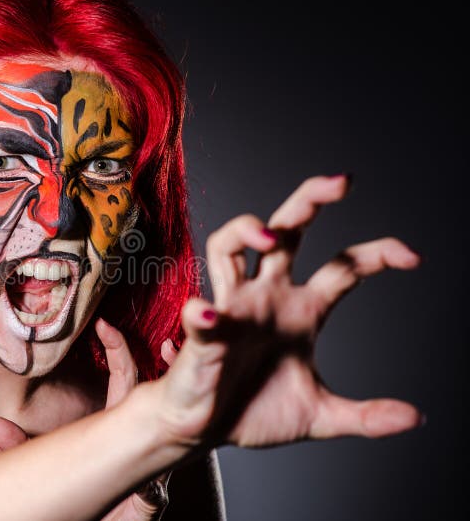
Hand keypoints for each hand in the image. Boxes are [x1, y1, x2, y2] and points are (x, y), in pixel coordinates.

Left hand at [0, 319, 175, 520]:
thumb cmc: (84, 502)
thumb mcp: (49, 467)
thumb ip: (22, 445)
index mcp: (114, 426)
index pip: (123, 379)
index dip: (118, 350)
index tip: (107, 325)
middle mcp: (137, 439)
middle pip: (148, 392)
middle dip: (156, 365)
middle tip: (155, 341)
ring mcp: (151, 466)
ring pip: (166, 430)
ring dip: (171, 399)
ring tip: (170, 368)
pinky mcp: (153, 501)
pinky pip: (157, 487)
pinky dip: (157, 478)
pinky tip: (154, 464)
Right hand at [154, 174, 422, 449]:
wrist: (204, 431)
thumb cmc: (252, 411)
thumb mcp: (320, 416)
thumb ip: (365, 416)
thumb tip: (414, 418)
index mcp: (301, 310)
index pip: (343, 267)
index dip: (377, 254)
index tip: (412, 257)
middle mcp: (267, 296)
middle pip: (286, 231)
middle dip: (311, 200)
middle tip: (342, 183)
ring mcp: (232, 308)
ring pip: (229, 246)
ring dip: (245, 230)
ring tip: (268, 237)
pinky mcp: (200, 331)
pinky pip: (198, 313)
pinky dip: (200, 312)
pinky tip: (206, 314)